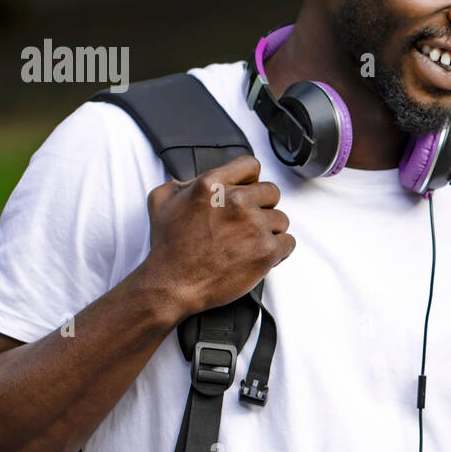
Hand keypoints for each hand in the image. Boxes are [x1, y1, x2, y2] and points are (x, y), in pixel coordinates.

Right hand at [141, 154, 294, 317]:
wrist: (173, 285)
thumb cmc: (168, 248)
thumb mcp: (161, 201)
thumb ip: (182, 183)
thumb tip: (191, 180)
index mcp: (212, 185)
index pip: (250, 166)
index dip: (250, 180)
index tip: (247, 192)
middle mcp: (236, 201)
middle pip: (271, 192)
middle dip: (261, 207)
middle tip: (245, 224)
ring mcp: (254, 225)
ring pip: (281, 219)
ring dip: (269, 231)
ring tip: (248, 243)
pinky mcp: (266, 250)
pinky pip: (288, 242)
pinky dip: (278, 250)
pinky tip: (259, 254)